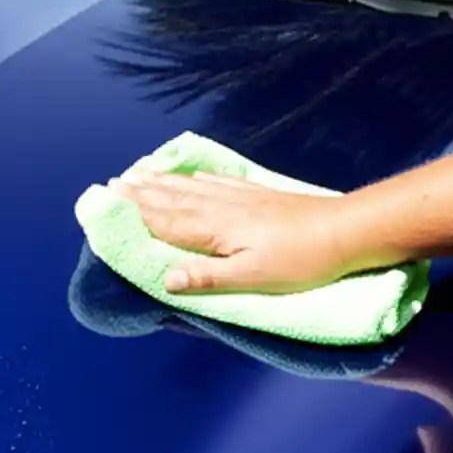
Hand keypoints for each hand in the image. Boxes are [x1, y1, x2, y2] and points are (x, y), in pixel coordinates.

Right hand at [108, 171, 351, 293]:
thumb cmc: (300, 261)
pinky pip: (216, 183)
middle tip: (112, 183)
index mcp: (213, 230)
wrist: (345, 231)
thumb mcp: (253, 278)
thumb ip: (207, 277)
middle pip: (171, 199)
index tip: (106, 199)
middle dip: (140, 192)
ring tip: (139, 174)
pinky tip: (191, 176)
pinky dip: (195, 178)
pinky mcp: (256, 196)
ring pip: (190, 188)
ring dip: (162, 182)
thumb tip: (164, 278)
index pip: (163, 220)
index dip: (134, 211)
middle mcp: (220, 208)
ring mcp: (239, 198)